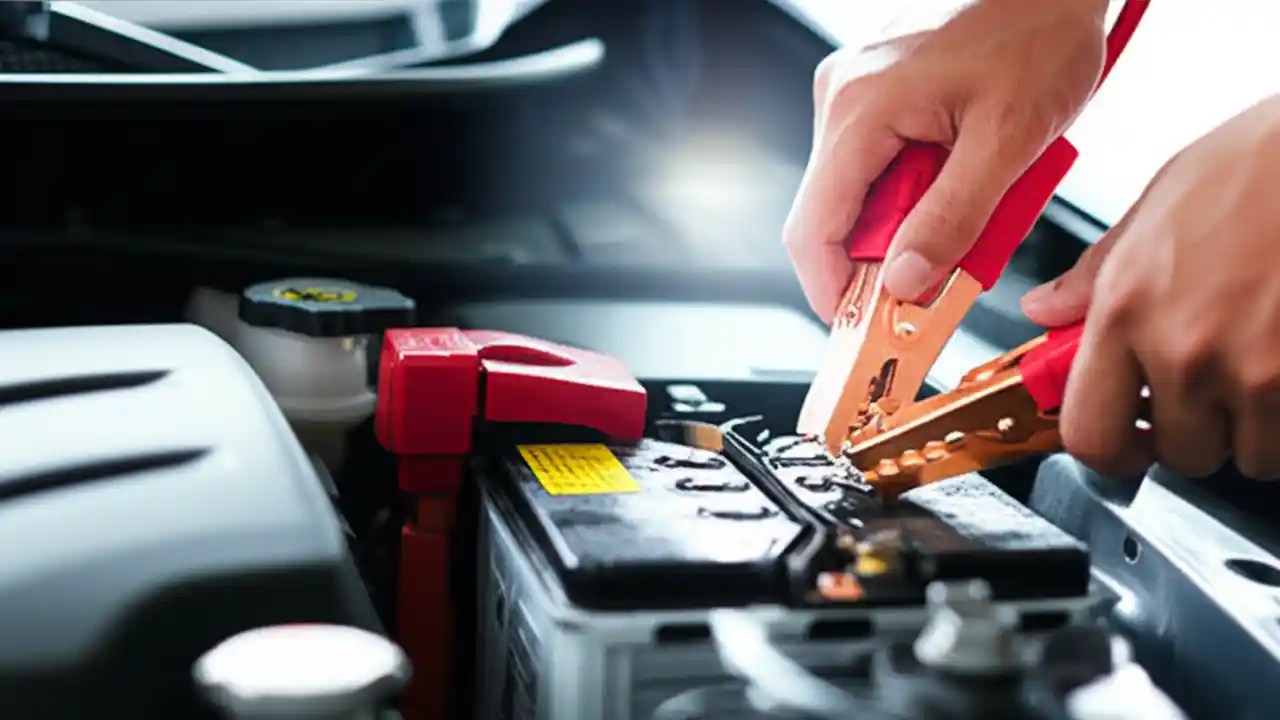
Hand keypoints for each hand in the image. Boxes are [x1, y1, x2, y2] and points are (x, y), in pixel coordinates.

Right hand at [784, 0, 1107, 320]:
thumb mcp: (1008, 140)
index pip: (813, 231)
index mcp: (860, 110)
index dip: (832, 293)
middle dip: (886, 258)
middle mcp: (841, 98)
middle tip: (945, 275)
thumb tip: (906, 283)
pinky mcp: (874, 93)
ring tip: (974, 208)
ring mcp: (853, 92)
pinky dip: (915, 191)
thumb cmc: (1040, 29)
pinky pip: (877, 165)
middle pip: (835, 217)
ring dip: (908, 222)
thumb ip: (953, 220)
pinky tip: (962, 179)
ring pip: (859, 194)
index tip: (863, 332)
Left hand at [1022, 95, 1279, 480]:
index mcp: (1127, 309)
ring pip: (1247, 457)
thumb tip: (1046, 310)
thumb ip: (1096, 275)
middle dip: (1194, 429)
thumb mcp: (1158, 206)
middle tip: (1209, 385)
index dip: (1111, 448)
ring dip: (1253, 427)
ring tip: (1260, 362)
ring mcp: (1257, 373)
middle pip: (1178, 454)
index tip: (1126, 438)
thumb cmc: (1262, 163)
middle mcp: (1185, 351)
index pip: (1090, 435)